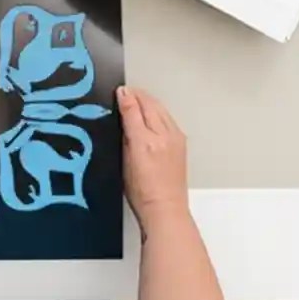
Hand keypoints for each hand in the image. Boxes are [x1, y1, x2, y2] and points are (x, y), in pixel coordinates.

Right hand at [118, 86, 189, 234]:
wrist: (164, 208)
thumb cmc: (141, 191)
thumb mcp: (126, 159)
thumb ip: (126, 129)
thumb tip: (123, 104)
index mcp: (146, 140)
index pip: (134, 109)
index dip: (125, 97)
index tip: (118, 91)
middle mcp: (164, 136)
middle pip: (150, 105)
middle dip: (137, 96)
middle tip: (125, 92)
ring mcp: (175, 138)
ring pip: (160, 109)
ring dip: (148, 101)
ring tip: (136, 100)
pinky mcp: (180, 143)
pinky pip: (167, 118)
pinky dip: (157, 112)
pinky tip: (150, 115)